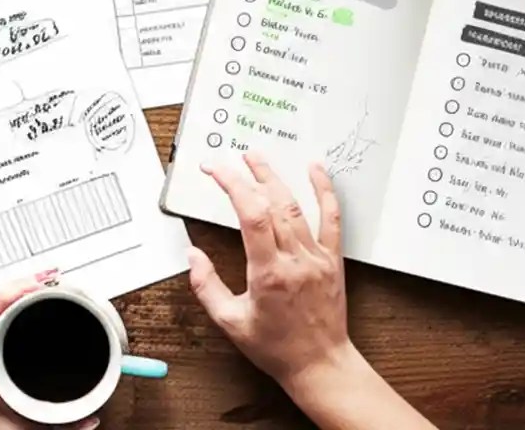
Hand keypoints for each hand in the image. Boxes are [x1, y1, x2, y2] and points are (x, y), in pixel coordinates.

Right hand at [186, 152, 349, 388]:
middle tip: (231, 160)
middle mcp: (294, 260)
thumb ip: (206, 286)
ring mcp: (316, 257)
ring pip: (296, 205)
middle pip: (272, 202)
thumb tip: (192, 256)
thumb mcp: (230, 322)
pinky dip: (323, 190)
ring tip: (258, 159)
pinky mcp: (332, 259)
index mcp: (268, 273)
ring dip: (275, 177)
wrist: (320, 364)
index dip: (232, 185)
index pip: (250, 214)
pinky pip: (331, 217)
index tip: (216, 171)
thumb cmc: (277, 347)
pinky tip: (315, 170)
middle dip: (248, 174)